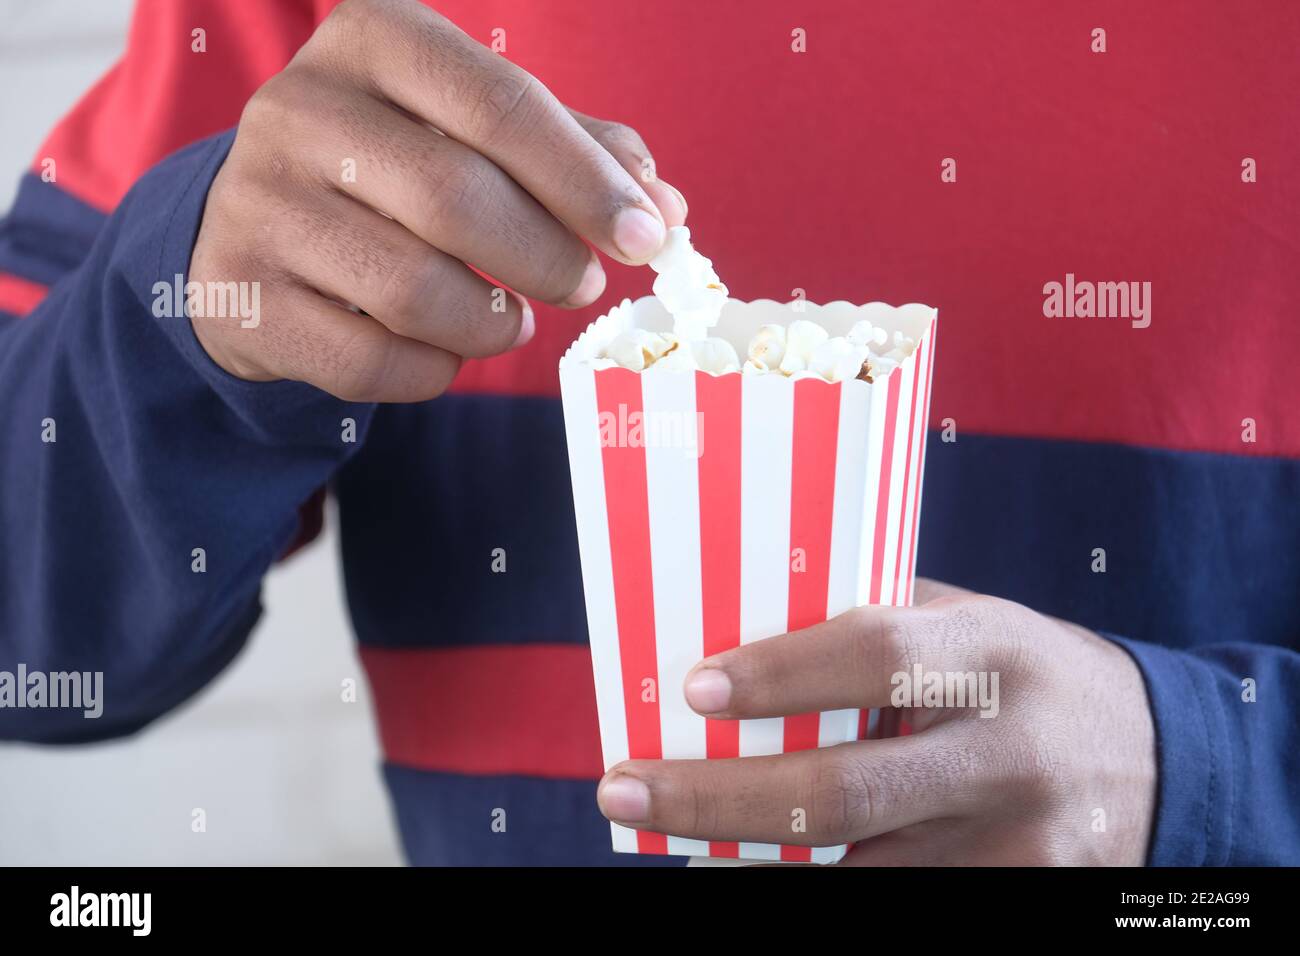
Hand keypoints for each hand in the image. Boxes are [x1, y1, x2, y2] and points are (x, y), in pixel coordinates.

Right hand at [188, 0, 685, 400]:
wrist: (251, 228)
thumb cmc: (394, 171)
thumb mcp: (473, 130)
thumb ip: (572, 155)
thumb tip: (664, 211)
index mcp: (372, 40)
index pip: (499, 104)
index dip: (585, 179)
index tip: (647, 237)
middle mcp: (298, 108)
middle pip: (458, 200)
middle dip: (547, 258)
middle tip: (583, 285)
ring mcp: (257, 205)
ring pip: (415, 292)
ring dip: (492, 324)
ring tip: (511, 319)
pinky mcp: (239, 297)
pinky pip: (370, 362)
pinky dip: (433, 371)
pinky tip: (445, 349)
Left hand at [596, 580, 1157, 864]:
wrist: (1153, 757)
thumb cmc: (1024, 672)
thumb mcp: (969, 622)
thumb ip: (876, 624)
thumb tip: (742, 628)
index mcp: (995, 653)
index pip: (877, 655)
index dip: (782, 673)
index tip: (694, 687)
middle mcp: (1008, 753)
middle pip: (845, 792)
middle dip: (717, 799)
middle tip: (624, 791)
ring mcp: (1018, 844)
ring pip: (855, 872)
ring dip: (744, 860)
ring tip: (665, 838)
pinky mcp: (1022, 898)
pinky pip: (894, 901)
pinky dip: (812, 887)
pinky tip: (752, 869)